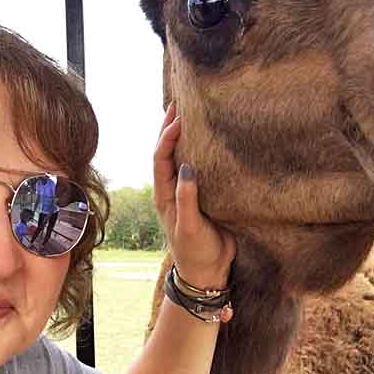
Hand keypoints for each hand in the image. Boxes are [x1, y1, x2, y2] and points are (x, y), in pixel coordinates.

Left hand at [153, 103, 235, 289]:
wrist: (208, 271)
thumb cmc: (195, 251)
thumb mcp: (189, 227)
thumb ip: (187, 199)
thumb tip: (187, 167)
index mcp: (165, 195)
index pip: (160, 159)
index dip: (167, 137)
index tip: (178, 117)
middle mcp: (174, 189)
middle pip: (168, 152)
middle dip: (171, 127)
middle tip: (180, 101)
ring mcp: (189, 191)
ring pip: (183, 157)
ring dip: (186, 135)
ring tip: (192, 111)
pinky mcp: (205, 195)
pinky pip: (202, 167)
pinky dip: (203, 150)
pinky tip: (212, 138)